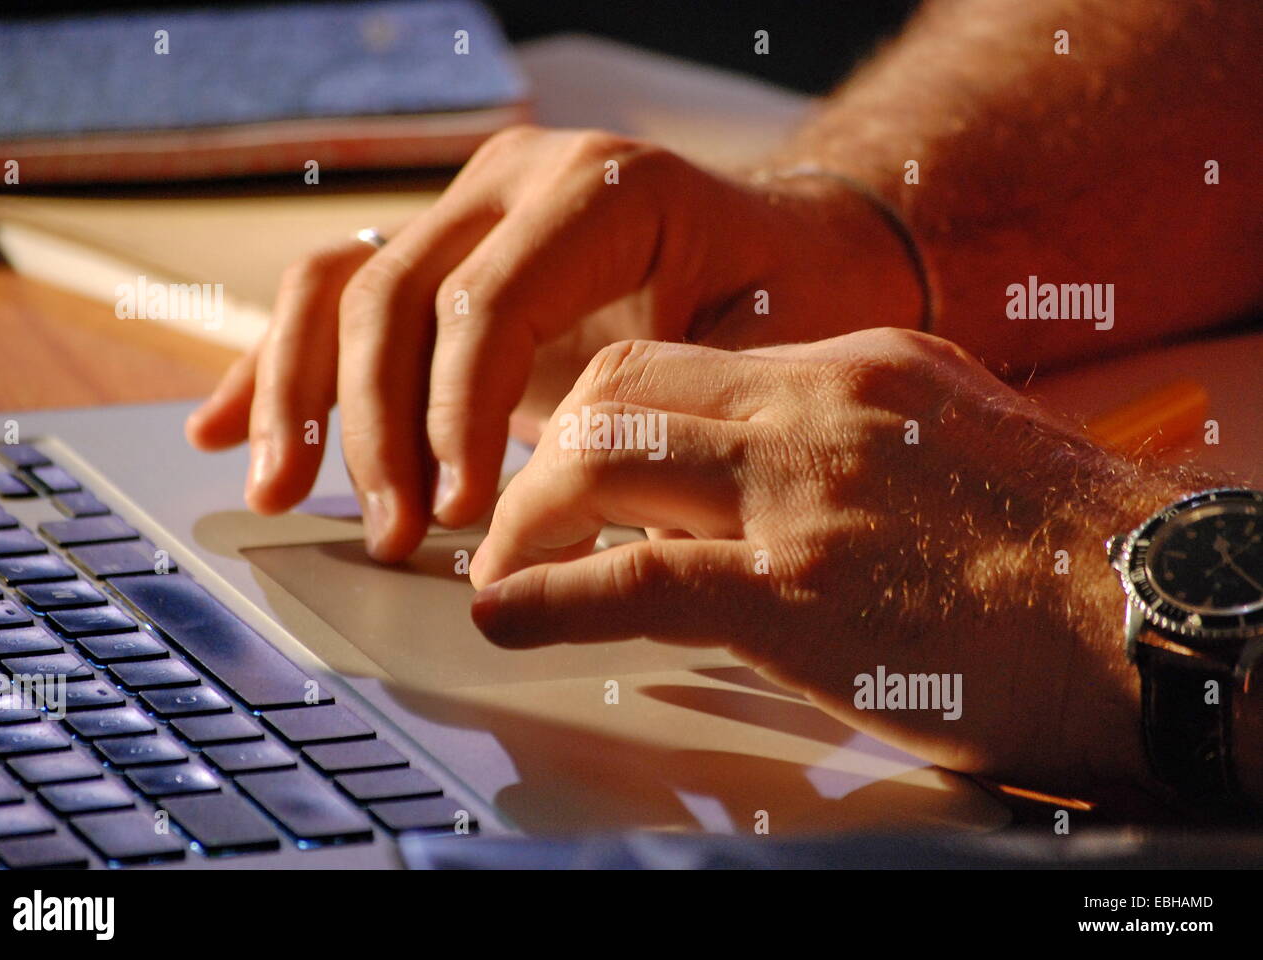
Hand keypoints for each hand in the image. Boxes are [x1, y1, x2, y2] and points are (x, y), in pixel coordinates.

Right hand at [184, 125, 921, 560]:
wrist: (789, 247)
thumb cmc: (787, 300)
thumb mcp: (758, 345)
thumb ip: (664, 408)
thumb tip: (573, 513)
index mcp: (597, 189)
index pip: (485, 305)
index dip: (457, 420)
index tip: (462, 519)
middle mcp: (513, 182)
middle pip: (392, 295)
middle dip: (377, 428)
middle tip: (391, 538)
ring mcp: (465, 209)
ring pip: (339, 286)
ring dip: (300, 395)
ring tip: (277, 493)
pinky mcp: (438, 252)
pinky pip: (333, 296)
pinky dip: (275, 366)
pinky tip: (221, 428)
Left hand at [469, 329, 1189, 800]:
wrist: (1153, 612)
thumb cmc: (1065, 553)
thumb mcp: (953, 448)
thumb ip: (850, 450)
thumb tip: (753, 496)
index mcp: (856, 369)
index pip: (682, 365)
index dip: (603, 417)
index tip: (572, 466)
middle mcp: (818, 406)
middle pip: (619, 385)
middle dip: (544, 453)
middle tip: (518, 517)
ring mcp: (802, 493)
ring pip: (605, 454)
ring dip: (528, 515)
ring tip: (502, 567)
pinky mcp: (798, 592)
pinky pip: (634, 579)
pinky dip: (546, 595)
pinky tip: (503, 614)